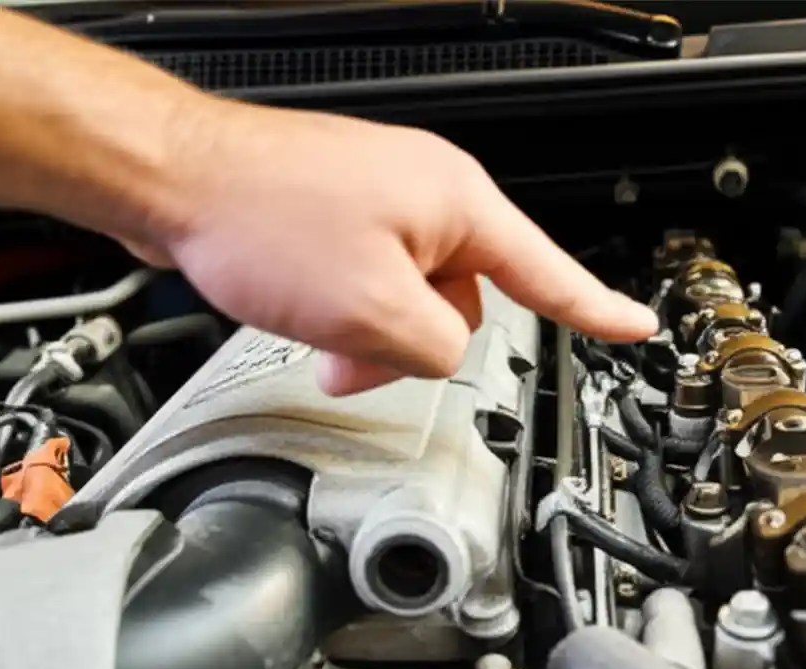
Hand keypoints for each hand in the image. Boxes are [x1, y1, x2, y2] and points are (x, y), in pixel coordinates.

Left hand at [129, 98, 657, 394]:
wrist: (171, 176)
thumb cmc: (261, 215)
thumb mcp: (371, 311)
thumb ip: (437, 348)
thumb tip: (443, 354)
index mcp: (457, 204)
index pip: (548, 272)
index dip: (597, 309)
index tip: (634, 326)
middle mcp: (427, 195)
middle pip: (462, 302)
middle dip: (413, 342)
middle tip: (357, 352)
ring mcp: (382, 204)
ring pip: (408, 300)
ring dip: (369, 334)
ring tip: (316, 330)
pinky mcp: (341, 217)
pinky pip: (368, 282)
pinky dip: (343, 311)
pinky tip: (302, 310)